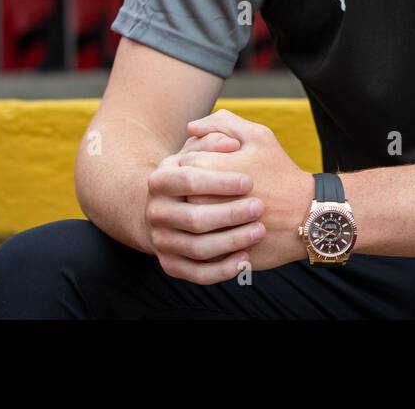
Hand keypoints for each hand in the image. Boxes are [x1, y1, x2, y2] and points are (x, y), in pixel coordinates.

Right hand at [144, 130, 266, 284]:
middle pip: (194, 218)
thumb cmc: (197, 174)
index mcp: (160, 180)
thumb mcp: (200, 153)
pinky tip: (245, 259)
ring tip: (258, 230)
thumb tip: (229, 142)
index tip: (249, 181)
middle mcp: (155, 212)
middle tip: (259, 207)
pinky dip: (222, 270)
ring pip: (197, 248)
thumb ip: (215, 140)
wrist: (174, 208)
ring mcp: (161, 241)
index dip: (220, 181)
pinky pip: (197, 274)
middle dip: (230, 213)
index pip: (188, 181)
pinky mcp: (171, 265)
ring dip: (231, 241)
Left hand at [182, 109, 313, 273]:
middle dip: (200, 188)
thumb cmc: (281, 173)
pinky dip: (207, 236)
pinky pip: (197, 246)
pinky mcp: (214, 256)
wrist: (306, 217)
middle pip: (182, 192)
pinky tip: (225, 227)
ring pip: (187, 221)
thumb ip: (223, 123)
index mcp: (207, 170)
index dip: (202, 161)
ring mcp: (205, 232)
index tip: (223, 165)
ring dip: (202, 212)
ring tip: (225, 206)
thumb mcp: (258, 137)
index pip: (183, 164)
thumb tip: (191, 126)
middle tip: (223, 188)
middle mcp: (200, 202)